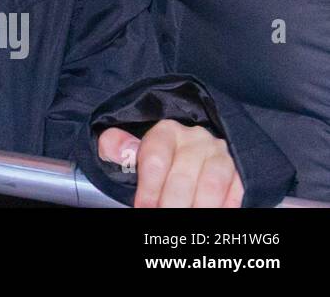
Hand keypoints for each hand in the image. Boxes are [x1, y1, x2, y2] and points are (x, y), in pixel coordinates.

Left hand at [99, 120, 243, 206]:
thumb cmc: (155, 156)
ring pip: (212, 183)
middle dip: (172, 203)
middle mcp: (195, 139)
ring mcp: (219, 154)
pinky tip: (215, 215)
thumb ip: (118, 146)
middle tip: (164, 218)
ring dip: (200, 206)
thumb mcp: (131, 148)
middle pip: (183, 176)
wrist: (186, 152)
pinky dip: (226, 206)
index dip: (148, 188)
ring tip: (189, 224)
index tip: (143, 207)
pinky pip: (236, 189)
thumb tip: (117, 149)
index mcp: (166, 132)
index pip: (155, 159)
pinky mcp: (237, 170)